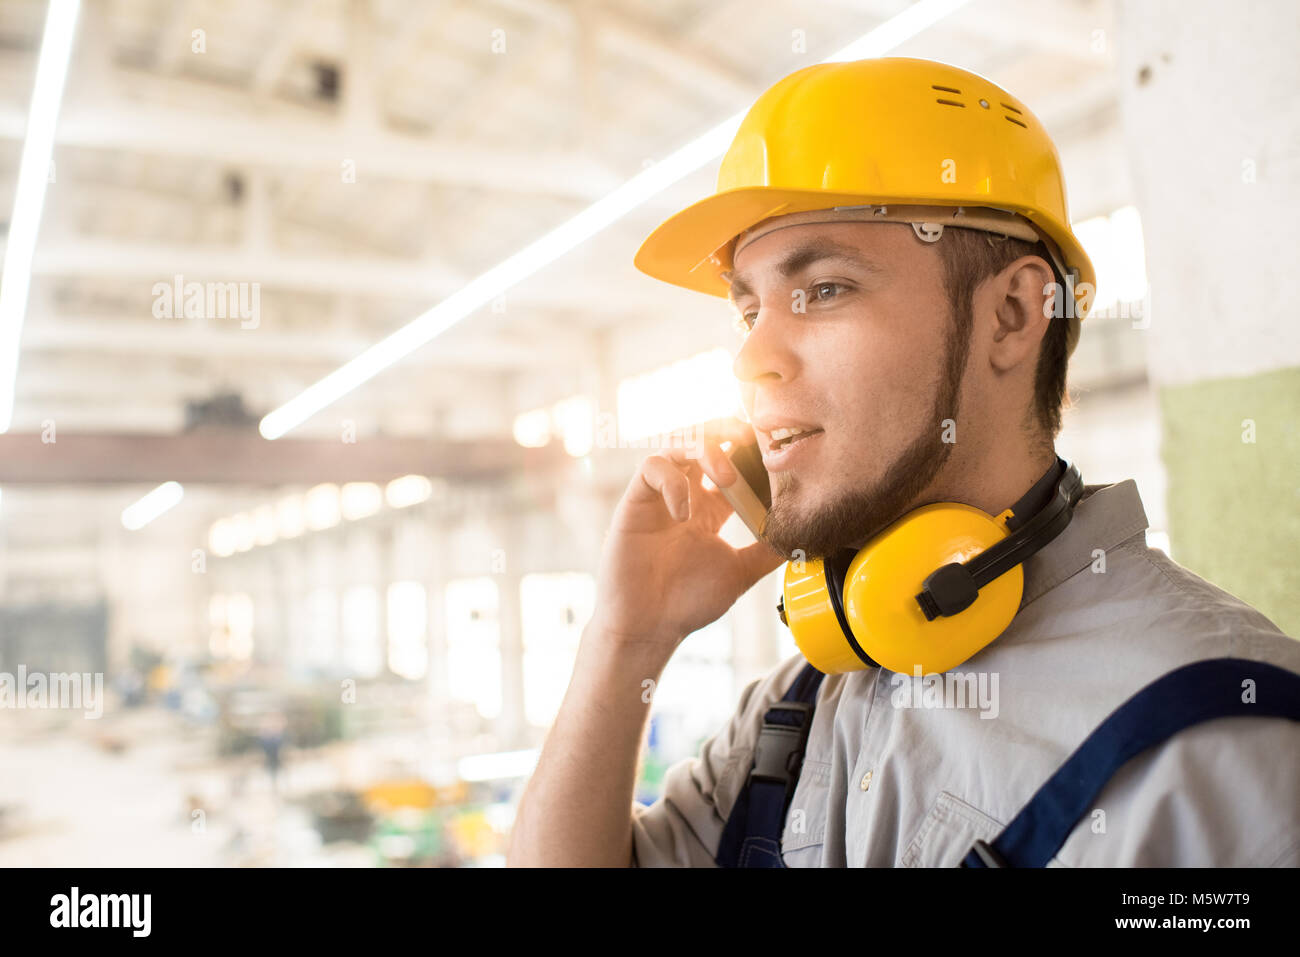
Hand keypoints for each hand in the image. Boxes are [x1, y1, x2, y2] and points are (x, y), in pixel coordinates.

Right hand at [589, 417, 785, 650]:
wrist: (648, 626)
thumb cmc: (686, 604)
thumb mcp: (739, 573)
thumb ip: (765, 552)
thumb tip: (800, 538)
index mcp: (710, 512)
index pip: (731, 465)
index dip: (749, 452)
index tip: (773, 453)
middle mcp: (686, 497)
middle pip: (703, 441)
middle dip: (726, 432)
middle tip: (750, 440)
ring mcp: (660, 497)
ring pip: (678, 443)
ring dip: (705, 450)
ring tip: (726, 477)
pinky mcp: (636, 501)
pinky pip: (652, 467)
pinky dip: (673, 481)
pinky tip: (684, 513)